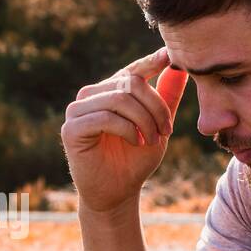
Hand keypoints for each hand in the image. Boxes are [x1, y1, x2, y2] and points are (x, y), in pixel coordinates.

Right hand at [61, 48, 188, 214]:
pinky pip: (105, 117)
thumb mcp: (157, 126)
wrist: (116, 194)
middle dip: (155, 106)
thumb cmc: (135, 161)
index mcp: (109, 92)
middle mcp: (91, 96)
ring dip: (144, 120)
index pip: (131, 71)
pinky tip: (136, 142)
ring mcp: (77, 111)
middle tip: (167, 131)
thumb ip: (166, 97)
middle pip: (129, 83)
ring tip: (153, 140)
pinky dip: (128, 129)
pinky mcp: (71, 129)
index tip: (169, 57)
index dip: (150, 63)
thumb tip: (179, 67)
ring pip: (119, 98)